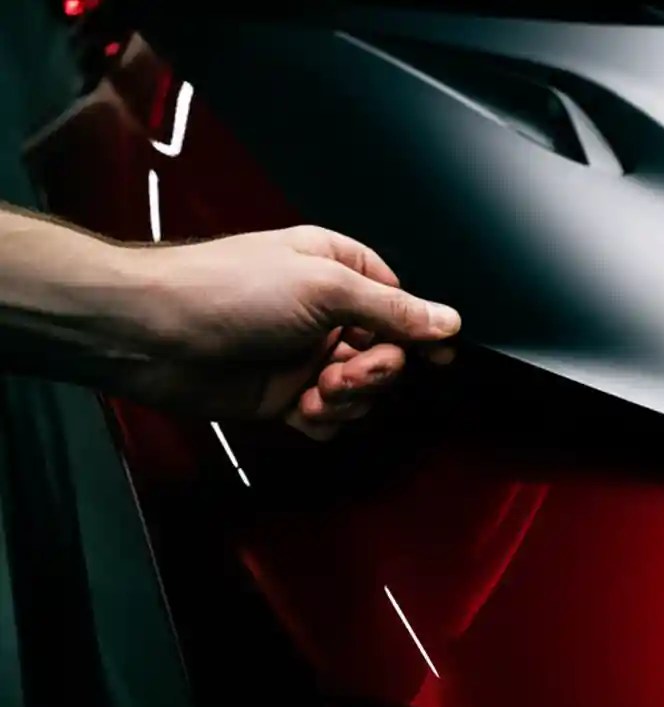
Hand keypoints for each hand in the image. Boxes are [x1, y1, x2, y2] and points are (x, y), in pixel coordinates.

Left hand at [120, 225, 459, 438]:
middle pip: (389, 352)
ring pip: (364, 390)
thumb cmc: (225, 290)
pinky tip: (299, 409)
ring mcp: (306, 355)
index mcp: (337, 268)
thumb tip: (448, 321)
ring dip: (346, 398)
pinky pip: (332, 418)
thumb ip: (394, 309)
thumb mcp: (324, 287)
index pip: (402, 303)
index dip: (420, 332)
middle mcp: (326, 312)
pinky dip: (323, 419)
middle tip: (348, 372)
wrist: (154, 334)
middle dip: (375, 371)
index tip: (436, 355)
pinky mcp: (286, 395)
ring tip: (314, 391)